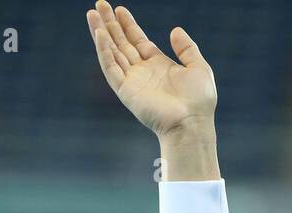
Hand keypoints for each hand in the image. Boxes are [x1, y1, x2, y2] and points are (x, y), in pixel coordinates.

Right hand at [86, 1, 216, 140]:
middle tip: (100, 4)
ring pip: (112, 52)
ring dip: (101, 33)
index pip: (138, 41)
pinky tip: (100, 34)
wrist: (191, 123)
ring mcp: (132, 81)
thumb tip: (175, 30)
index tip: (119, 9)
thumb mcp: (198, 68)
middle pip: (122, 43)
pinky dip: (104, 51)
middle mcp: (143, 72)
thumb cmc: (199, 101)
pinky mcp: (125, 91)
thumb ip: (187, 48)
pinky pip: (111, 68)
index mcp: (158, 66)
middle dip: (111, 24)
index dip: (128, 25)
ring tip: (92, 13)